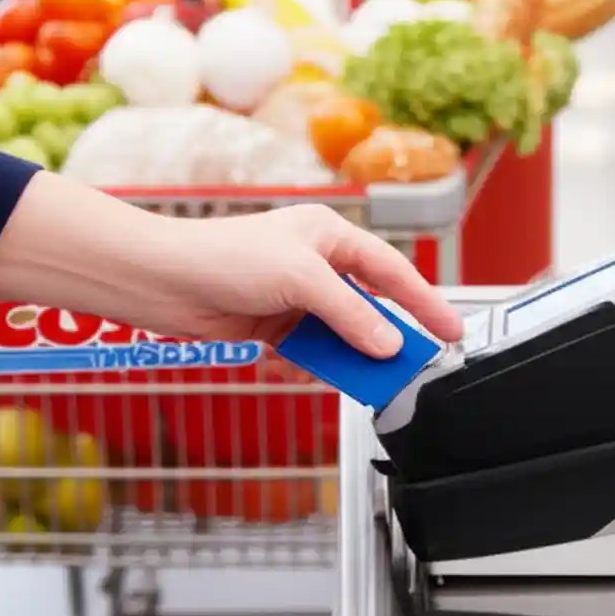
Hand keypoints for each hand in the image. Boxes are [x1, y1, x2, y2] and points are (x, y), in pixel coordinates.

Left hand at [139, 204, 463, 356]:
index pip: (392, 272)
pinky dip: (309, 364)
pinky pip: (308, 351)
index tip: (449, 331)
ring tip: (356, 379)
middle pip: (368, 308)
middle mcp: (316, 264)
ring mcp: (295, 297)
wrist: (165, 281)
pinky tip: (298, 368)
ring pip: (339, 335)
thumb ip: (350, 314)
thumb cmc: (224, 256)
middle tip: (409, 367)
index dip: (424, 303)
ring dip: (345, 357)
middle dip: (384, 339)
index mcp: (330, 236)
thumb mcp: (300, 279)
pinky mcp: (273, 325)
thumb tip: (385, 344)